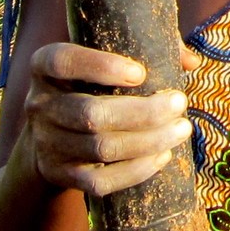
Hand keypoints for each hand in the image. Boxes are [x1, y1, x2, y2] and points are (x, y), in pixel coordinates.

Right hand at [22, 41, 193, 196]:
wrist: (48, 138)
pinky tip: (162, 155)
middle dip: (143, 112)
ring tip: (181, 129)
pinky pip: (99, 181)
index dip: (101, 67)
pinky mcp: (58, 174)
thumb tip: (191, 62)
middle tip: (180, 103)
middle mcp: (38, 104)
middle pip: (90, 114)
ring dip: (148, 141)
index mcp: (44, 66)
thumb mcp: (104, 60)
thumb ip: (145, 49)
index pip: (64, 61)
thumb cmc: (89, 86)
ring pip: (100, 149)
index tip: (140, 72)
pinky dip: (136, 170)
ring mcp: (45, 143)